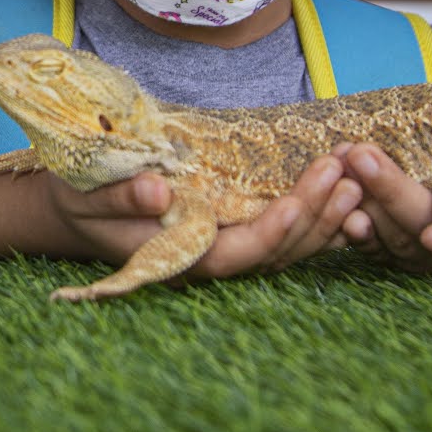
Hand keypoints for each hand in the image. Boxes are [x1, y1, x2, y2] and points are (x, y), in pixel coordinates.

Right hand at [45, 154, 361, 279]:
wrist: (74, 209)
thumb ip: (120, 197)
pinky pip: (285, 232)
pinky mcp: (234, 230)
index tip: (300, 197)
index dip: (273, 230)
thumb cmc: (78, 200)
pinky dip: (318, 215)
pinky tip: (348, 191)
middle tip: (345, 170)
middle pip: (276, 250)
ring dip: (325, 213)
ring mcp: (225, 248)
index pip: (239, 254)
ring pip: (289, 244)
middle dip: (313, 212)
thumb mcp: (86, 194)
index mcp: (178, 259)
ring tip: (357, 174)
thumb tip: (158, 194)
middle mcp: (210, 261)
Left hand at [333, 144, 431, 272]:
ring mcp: (413, 257)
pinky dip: (343, 213)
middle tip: (362, 154)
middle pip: (417, 232)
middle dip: (388, 192)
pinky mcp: (382, 251)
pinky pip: (362, 239)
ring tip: (343, 156)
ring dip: (360, 196)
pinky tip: (329, 187)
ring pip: (384, 236)